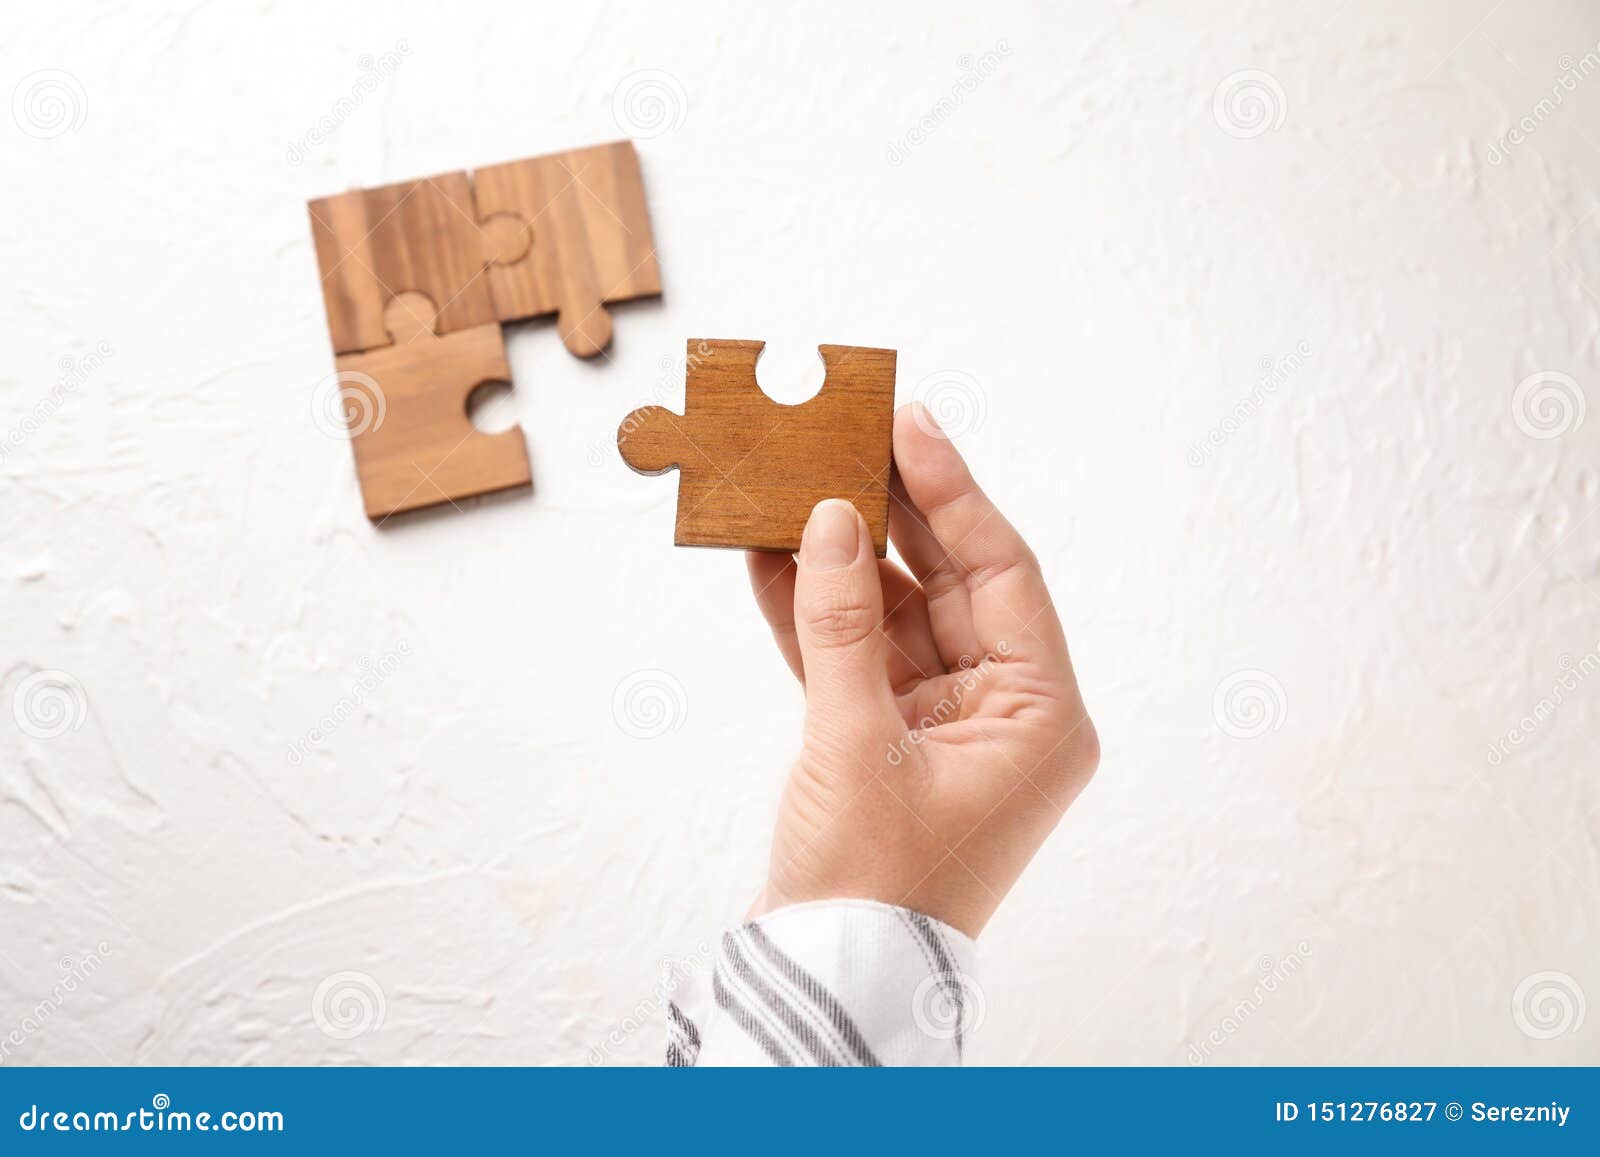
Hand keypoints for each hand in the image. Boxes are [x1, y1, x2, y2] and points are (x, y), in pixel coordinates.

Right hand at [745, 404, 1098, 936]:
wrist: (827, 986)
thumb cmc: (872, 887)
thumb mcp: (855, 744)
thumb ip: (838, 626)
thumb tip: (825, 519)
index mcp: (1040, 716)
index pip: (1002, 573)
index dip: (954, 491)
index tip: (910, 421)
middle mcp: (1002, 714)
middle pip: (947, 583)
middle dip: (892, 513)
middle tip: (845, 435)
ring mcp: (941, 728)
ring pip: (890, 616)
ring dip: (838, 561)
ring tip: (790, 484)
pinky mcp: (884, 744)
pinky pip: (851, 659)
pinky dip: (810, 616)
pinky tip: (768, 557)